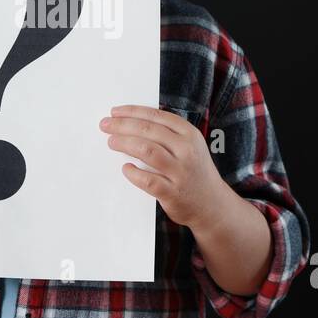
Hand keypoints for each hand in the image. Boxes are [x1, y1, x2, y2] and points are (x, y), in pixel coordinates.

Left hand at [98, 104, 235, 230]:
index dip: (132, 111)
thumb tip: (132, 122)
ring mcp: (180, 172)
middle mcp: (187, 150)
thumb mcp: (190, 146)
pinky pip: (148, 180)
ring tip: (111, 142)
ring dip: (124, 143)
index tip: (115, 112)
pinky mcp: (173, 193)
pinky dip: (133, 173)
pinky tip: (126, 168)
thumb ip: (168, 133)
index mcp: (189, 134)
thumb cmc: (194, 172)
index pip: (156, 116)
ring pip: (146, 150)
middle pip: (147, 130)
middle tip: (105, 125)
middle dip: (122, 125)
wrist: (212, 205)